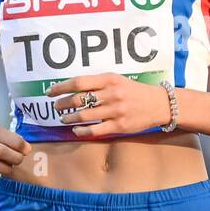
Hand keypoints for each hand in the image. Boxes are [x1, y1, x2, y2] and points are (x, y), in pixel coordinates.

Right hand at [0, 122, 30, 187]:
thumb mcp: (4, 135)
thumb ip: (17, 141)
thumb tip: (27, 149)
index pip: (12, 139)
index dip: (22, 147)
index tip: (26, 151)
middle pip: (1, 152)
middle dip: (14, 159)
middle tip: (18, 161)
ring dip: (4, 169)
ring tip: (7, 168)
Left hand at [47, 73, 171, 137]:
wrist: (159, 104)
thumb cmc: (134, 91)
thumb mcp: (118, 80)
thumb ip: (98, 83)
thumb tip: (73, 88)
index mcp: (109, 79)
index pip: (79, 82)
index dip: (61, 87)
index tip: (50, 92)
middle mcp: (112, 93)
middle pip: (78, 99)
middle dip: (63, 104)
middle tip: (56, 107)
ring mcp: (116, 110)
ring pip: (84, 115)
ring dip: (70, 118)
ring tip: (64, 119)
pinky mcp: (120, 125)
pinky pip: (95, 130)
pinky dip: (82, 131)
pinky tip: (76, 130)